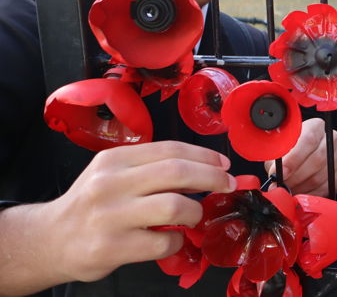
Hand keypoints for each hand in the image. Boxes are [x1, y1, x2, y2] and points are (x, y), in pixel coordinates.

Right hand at [0, 141, 235, 292]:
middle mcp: (110, 183)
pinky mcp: (111, 247)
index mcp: (114, 160)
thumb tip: (205, 169)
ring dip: (195, 212)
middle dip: (212, 177)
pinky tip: (171, 239)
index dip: (204, 156)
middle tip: (227, 185)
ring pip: (173, 206)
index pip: (170, 149)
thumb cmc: (91, 205)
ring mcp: (110, 216)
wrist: (49, 240)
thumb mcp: (114, 175)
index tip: (224, 164)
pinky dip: (176, 241)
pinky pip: (162, 242)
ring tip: (194, 217)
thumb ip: (151, 168)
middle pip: (177, 172)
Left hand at [265, 118, 336, 195]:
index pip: (308, 140)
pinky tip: (298, 193)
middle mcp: (331, 139)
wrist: (300, 157)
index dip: (294, 158)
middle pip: (317, 159)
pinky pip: (325, 188)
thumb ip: (277, 154)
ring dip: (300, 187)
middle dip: (295, 177)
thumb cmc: (288, 151)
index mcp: (316, 126)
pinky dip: (309, 194)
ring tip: (287, 190)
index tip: (281, 172)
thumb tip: (275, 171)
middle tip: (280, 185)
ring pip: (320, 177)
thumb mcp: (279, 147)